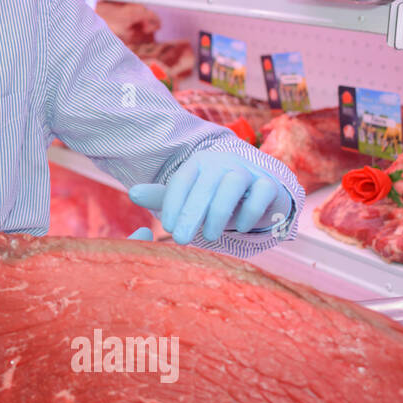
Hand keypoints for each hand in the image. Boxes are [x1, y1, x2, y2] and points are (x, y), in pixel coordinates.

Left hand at [128, 151, 292, 244]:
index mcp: (198, 164)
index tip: (166, 227)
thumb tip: (132, 192)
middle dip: (190, 213)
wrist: (256, 193)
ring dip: (218, 212)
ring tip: (208, 236)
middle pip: (204, 184)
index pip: (181, 180)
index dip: (172, 203)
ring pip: (232, 184)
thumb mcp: (188, 197)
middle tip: (179, 239)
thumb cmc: (213, 197)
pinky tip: (239, 227)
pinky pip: (262, 192)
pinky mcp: (269, 184)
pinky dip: (250, 211)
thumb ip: (162, 197)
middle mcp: (222, 163)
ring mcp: (247, 171)